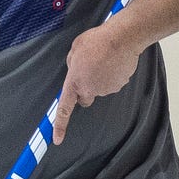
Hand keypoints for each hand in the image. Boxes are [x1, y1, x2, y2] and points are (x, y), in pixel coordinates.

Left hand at [49, 21, 144, 146]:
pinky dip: (113, 74)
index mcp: (74, 82)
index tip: (57, 139)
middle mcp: (90, 90)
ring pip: (100, 88)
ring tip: (103, 60)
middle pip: (85, 98)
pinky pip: (113, 82)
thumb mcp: (75, 49)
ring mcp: (106, 89)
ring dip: (100, 78)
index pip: (64, 109)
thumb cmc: (97, 41)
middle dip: (85, 90)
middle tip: (89, 71)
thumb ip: (72, 64)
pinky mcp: (119, 85)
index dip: (60, 125)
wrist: (121, 38)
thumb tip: (76, 69)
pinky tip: (113, 61)